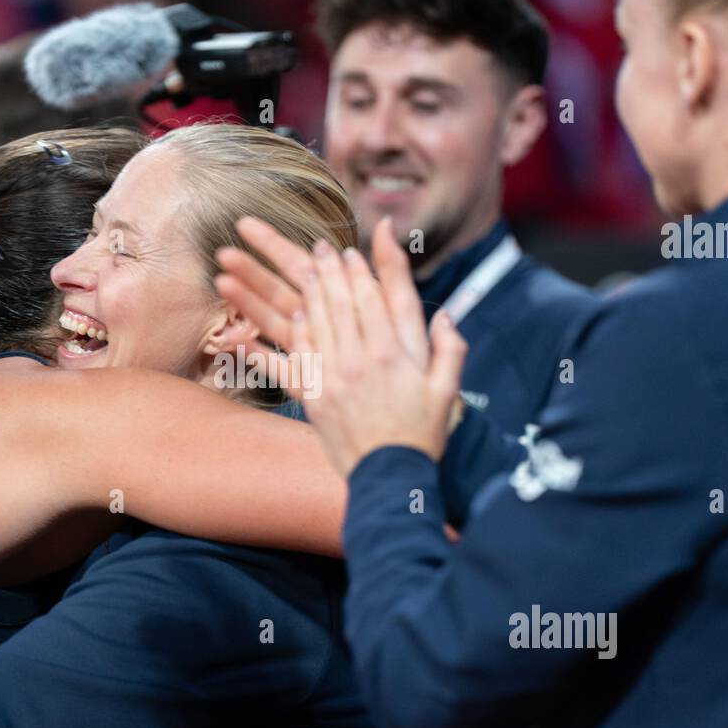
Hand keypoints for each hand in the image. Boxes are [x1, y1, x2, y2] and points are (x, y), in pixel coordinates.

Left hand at [218, 217, 466, 476]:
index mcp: (391, 354)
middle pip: (337, 305)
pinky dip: (284, 338)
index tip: (348, 253)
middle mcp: (358, 361)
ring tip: (300, 272)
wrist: (392, 477)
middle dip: (327, 273)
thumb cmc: (423, 434)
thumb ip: (450, 349)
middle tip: (318, 249)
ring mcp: (332, 380)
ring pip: (313, 326)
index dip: (357, 273)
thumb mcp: (447, 390)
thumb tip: (445, 318)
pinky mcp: (313, 399)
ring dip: (303, 296)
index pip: (370, 300)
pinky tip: (278, 320)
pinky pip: (291, 362)